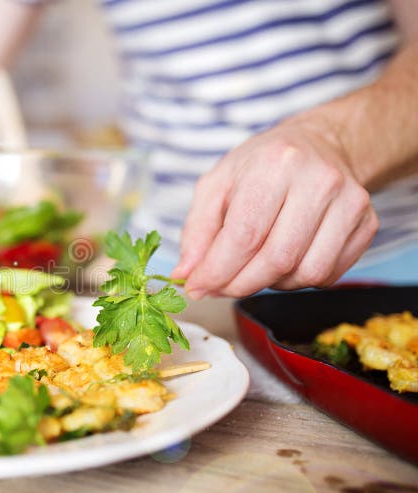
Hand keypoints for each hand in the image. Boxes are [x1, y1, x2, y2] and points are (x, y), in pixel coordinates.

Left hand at [171, 116, 378, 298]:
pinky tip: (283, 260)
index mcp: (275, 165)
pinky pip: (328, 275)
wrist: (318, 145)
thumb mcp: (216, 185)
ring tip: (254, 266)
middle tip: (219, 287)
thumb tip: (185, 275)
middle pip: (276, 260)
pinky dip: (297, 279)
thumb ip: (196, 231)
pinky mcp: (367, 223)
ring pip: (305, 273)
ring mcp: (350, 203)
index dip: (217, 272)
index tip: (197, 288)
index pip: (244, 236)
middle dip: (239, 285)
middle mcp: (318, 182)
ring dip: (270, 284)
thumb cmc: (261, 166)